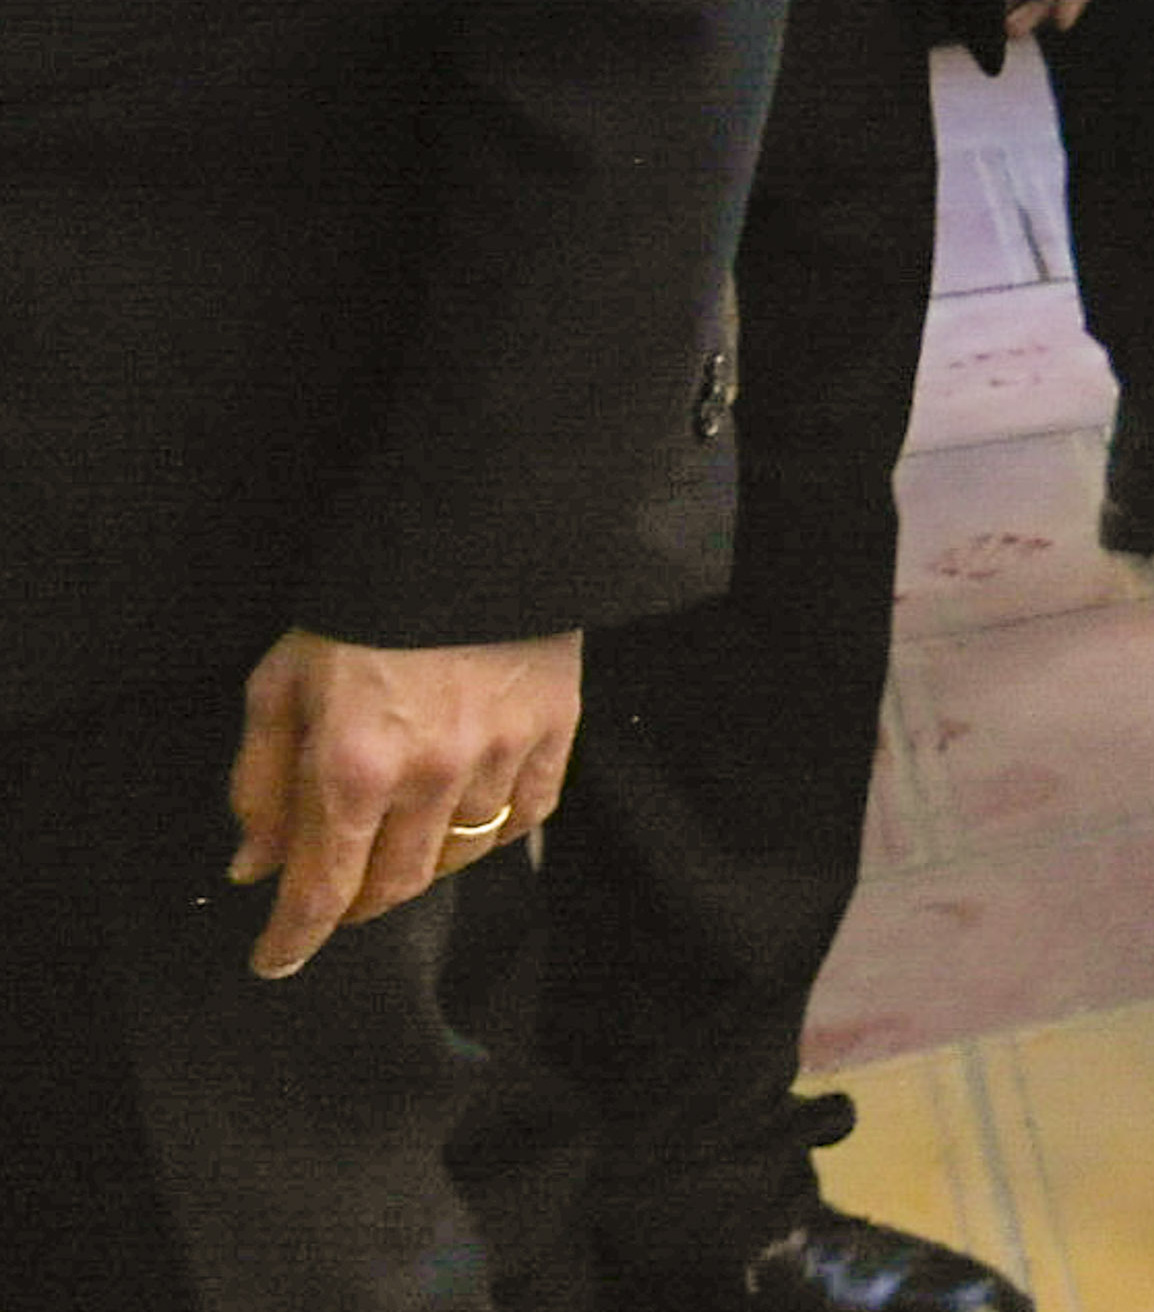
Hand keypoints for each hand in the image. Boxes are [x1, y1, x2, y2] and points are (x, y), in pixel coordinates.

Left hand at [223, 628, 579, 981]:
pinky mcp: (554, 733)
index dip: (295, 936)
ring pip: (459, 858)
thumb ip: (261, 782)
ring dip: (419, 866)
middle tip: (335, 895)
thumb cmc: (360, 609)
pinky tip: (466, 819)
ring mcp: (500, 758)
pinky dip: (492, 835)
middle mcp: (430, 777)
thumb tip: (256, 865)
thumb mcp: (279, 685)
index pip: (323, 887)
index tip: (276, 961)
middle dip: (355, 903)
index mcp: (351, 765)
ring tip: (397, 843)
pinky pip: (525, 817)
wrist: (469, 535)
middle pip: (394, 884)